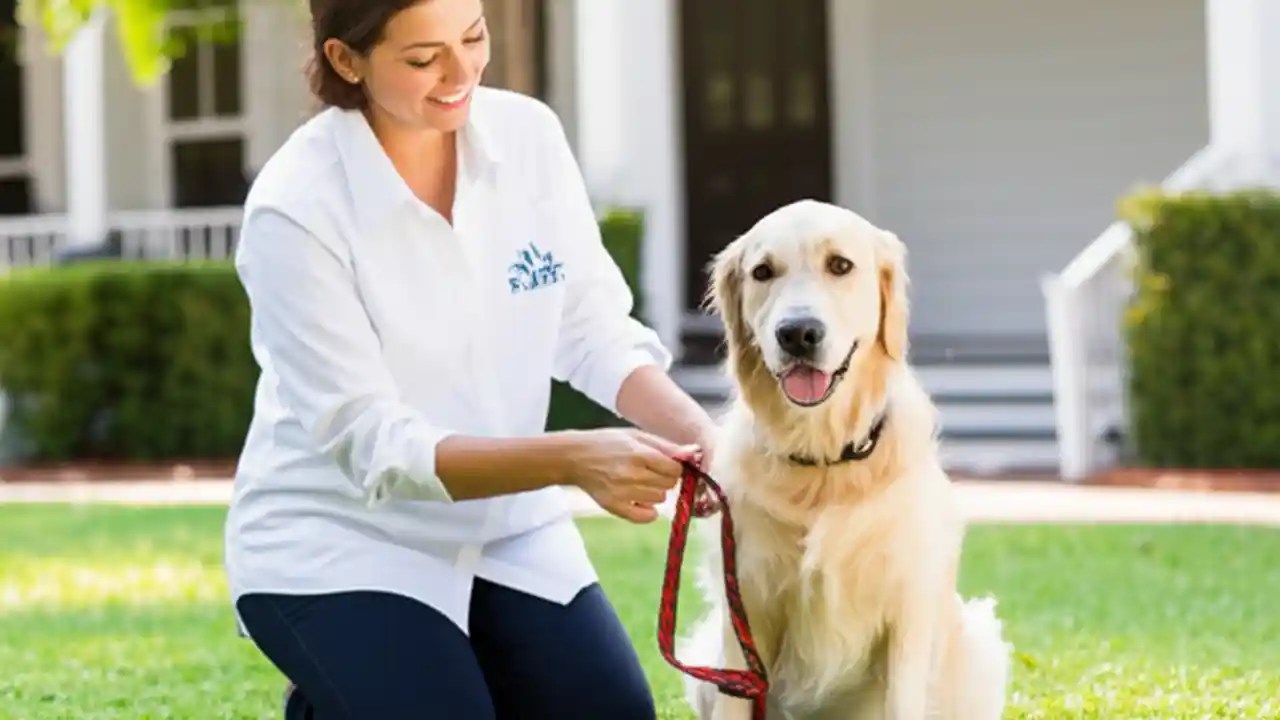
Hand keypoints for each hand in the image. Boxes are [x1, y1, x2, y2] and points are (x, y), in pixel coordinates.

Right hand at [563, 428, 691, 522]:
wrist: (574, 457)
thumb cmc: (608, 443)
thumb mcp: (636, 436)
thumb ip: (665, 446)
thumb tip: (693, 453)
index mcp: (639, 453)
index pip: (675, 469)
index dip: (674, 467)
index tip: (665, 465)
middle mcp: (632, 474)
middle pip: (669, 485)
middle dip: (664, 479)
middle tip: (649, 472)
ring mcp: (623, 492)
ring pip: (659, 500)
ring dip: (654, 492)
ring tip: (639, 482)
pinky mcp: (614, 507)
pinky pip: (645, 517)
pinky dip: (648, 512)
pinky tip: (641, 502)